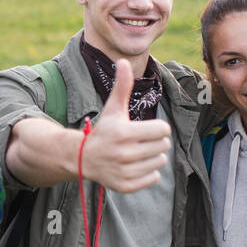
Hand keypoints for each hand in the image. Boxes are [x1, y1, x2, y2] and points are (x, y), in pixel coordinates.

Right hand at [79, 60, 171, 192]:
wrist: (83, 158)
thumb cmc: (104, 130)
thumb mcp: (113, 108)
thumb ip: (122, 86)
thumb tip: (123, 61)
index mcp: (125, 133)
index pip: (163, 130)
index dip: (156, 127)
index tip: (143, 129)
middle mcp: (125, 154)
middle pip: (163, 146)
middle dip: (154, 141)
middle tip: (139, 141)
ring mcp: (125, 172)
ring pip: (160, 162)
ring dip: (153, 157)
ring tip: (137, 153)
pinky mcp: (126, 185)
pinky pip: (154, 177)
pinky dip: (148, 172)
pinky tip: (135, 166)